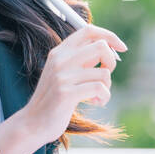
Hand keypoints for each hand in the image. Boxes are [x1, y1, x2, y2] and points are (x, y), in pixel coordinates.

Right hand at [21, 23, 126, 144]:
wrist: (33, 123)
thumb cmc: (54, 99)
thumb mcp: (64, 73)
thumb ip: (81, 60)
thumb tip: (107, 46)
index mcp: (59, 52)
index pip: (88, 30)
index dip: (109, 36)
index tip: (122, 47)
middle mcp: (60, 60)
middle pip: (101, 46)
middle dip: (111, 62)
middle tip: (104, 77)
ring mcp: (62, 76)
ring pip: (104, 72)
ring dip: (107, 87)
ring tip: (97, 96)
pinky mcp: (66, 93)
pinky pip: (99, 88)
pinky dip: (104, 97)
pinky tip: (96, 103)